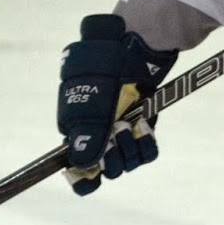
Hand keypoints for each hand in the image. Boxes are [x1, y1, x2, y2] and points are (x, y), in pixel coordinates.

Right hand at [57, 14, 177, 195]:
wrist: (135, 46)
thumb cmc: (105, 68)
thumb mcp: (95, 101)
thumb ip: (89, 133)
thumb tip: (80, 165)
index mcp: (76, 131)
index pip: (77, 170)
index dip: (83, 178)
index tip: (93, 174)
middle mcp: (98, 136)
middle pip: (106, 170)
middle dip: (114, 157)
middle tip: (119, 130)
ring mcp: (120, 133)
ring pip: (127, 163)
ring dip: (132, 148)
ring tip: (133, 122)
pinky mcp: (141, 128)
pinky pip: (146, 153)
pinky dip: (147, 143)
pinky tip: (145, 124)